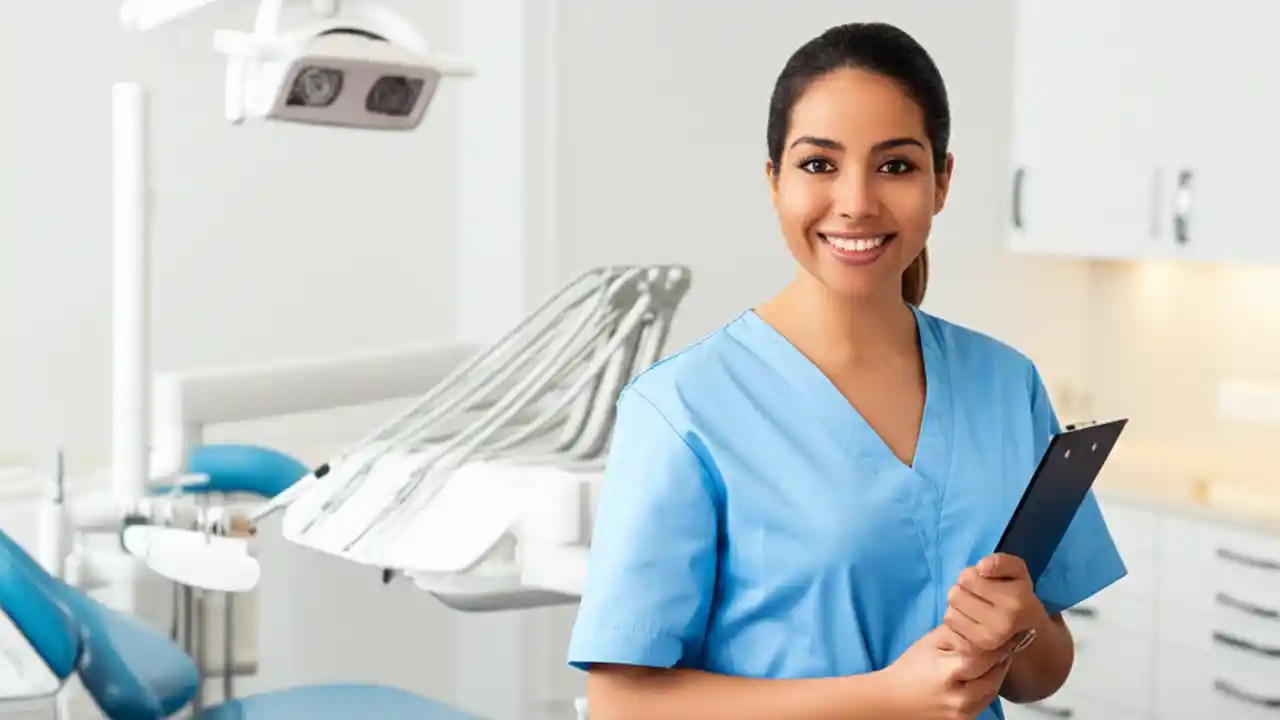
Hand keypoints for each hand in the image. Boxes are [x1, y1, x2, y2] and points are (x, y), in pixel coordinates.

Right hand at [882, 625, 1018, 719]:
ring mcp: (964, 713)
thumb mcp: (929, 642)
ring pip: (994, 690)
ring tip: (998, 658)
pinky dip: (989, 687)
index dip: (1000, 644)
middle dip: (1002, 658)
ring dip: (998, 673)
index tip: (1008, 632)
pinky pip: (985, 702)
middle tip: (1006, 643)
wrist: (892, 700)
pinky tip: (985, 675)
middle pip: (995, 675)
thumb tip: (981, 624)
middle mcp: (960, 696)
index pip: (987, 656)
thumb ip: (957, 633)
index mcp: (950, 672)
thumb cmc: (909, 668)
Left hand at [944, 553, 1047, 652]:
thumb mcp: (1017, 571)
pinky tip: (971, 621)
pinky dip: (957, 621)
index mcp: (1015, 601)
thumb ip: (1001, 562)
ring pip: (950, 610)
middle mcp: (1002, 623)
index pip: (967, 577)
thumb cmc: (1019, 595)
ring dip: (959, 607)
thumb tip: (981, 568)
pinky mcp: (975, 649)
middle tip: (978, 596)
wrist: (1028, 632)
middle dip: (963, 591)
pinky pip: (950, 625)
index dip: (973, 575)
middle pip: (955, 594)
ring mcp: (988, 639)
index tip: (986, 582)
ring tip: (975, 608)